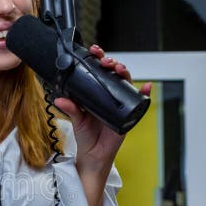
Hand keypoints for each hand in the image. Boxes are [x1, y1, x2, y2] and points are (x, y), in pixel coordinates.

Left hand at [54, 44, 150, 173]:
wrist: (93, 154)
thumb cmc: (86, 136)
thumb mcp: (76, 120)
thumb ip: (71, 109)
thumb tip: (59, 100)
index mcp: (96, 94)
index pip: (98, 72)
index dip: (98, 60)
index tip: (94, 51)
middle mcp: (110, 96)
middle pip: (114, 74)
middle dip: (111, 63)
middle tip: (106, 61)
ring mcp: (120, 104)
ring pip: (126, 84)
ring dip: (125, 73)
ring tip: (120, 69)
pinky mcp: (129, 114)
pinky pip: (139, 103)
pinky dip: (145, 94)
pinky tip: (146, 87)